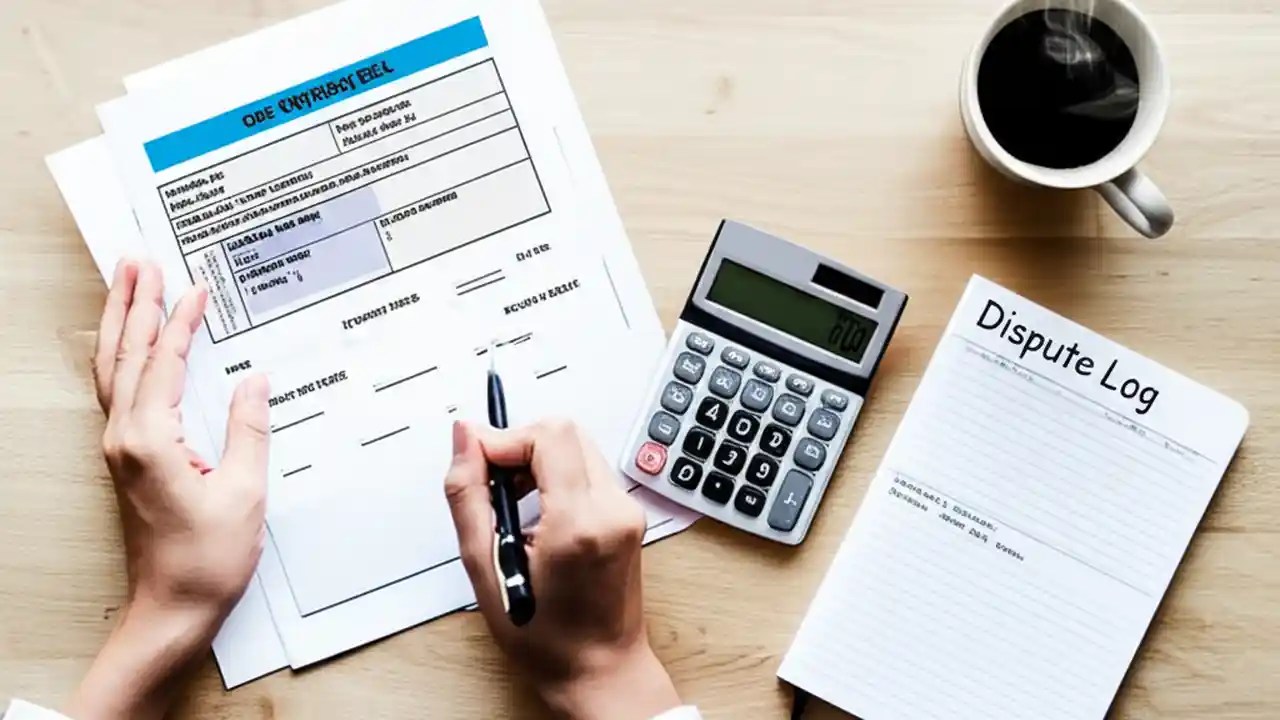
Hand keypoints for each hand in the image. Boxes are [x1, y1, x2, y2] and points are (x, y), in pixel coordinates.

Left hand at [66, 260, 270, 719]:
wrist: (172, 608)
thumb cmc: (207, 559)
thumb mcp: (244, 491)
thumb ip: (247, 428)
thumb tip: (255, 381)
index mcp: (151, 440)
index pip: (164, 363)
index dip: (181, 322)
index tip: (196, 287)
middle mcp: (125, 438)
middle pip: (123, 355)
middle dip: (132, 303)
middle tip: (138, 260)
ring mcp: (119, 449)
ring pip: (112, 370)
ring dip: (119, 324)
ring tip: (127, 285)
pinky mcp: (126, 460)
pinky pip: (117, 393)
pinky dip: (123, 358)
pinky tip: (131, 347)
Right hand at [445, 419, 681, 719]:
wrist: (599, 671)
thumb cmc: (546, 639)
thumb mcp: (487, 570)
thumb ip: (470, 496)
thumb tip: (465, 439)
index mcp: (580, 524)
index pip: (549, 436)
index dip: (505, 438)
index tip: (478, 461)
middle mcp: (613, 510)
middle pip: (566, 432)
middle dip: (521, 446)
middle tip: (494, 485)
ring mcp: (627, 511)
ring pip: (578, 446)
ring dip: (539, 461)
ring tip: (513, 504)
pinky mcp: (629, 515)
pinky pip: (589, 470)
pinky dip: (558, 477)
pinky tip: (537, 513)